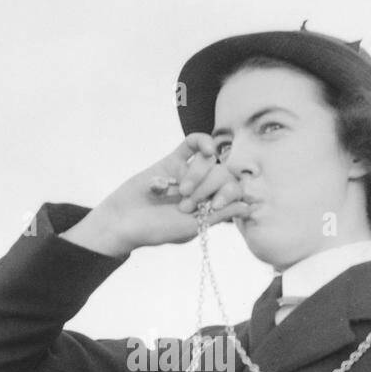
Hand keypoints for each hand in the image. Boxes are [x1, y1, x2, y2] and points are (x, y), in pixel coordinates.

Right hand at [74, 133, 250, 254]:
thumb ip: (219, 216)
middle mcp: (201, 189)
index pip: (234, 192)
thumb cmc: (154, 230)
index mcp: (209, 207)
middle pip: (223, 174)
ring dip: (196, 175)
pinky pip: (192, 143)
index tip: (216, 204)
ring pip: (208, 161)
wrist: (122, 221)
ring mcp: (187, 173)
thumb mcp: (190, 227)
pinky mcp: (172, 161)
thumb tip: (248, 207)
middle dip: (207, 188)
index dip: (230, 193)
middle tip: (185, 204)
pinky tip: (206, 148)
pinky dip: (202, 141)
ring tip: (178, 192)